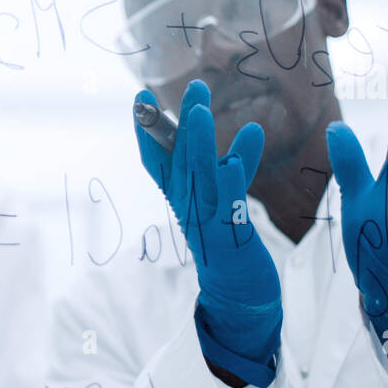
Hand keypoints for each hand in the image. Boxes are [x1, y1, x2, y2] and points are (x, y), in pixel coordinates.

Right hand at [134, 81, 281, 386]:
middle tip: (188, 87)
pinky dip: (233, 179)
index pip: (157, 161)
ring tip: (201, 111)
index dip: (147, 130)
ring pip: (198, 180)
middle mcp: (189, 210)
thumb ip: (232, 168)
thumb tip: (246, 131)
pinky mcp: (230, 242)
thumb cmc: (231, 247)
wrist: (239, 300)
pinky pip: (229, 207)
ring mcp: (207, 226)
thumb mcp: (227, 202)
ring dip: (198, 145)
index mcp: (183, 200)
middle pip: (178, 162)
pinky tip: (241, 152)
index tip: (140, 96)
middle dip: (178, 124)